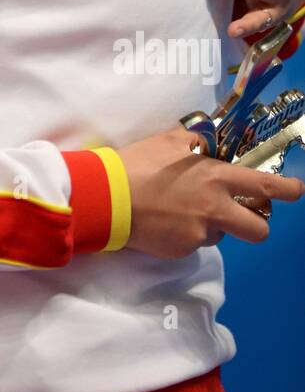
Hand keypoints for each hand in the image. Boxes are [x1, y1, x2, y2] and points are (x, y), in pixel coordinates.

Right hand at [117, 124, 303, 257]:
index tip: (297, 190)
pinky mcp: (182, 251)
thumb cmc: (139, 163)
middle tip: (243, 214)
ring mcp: (199, 234)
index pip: (263, 186)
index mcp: (215, 178)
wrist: (107, 197)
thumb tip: (208, 140)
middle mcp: (214, 210)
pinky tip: (165, 220)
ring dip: (212, 225)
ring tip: (181, 209)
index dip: (287, 190)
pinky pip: (195, 242)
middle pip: (258, 229)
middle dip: (257, 224)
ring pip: (222, 235)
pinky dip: (186, 233)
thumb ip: (196, 141)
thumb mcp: (169, 141)